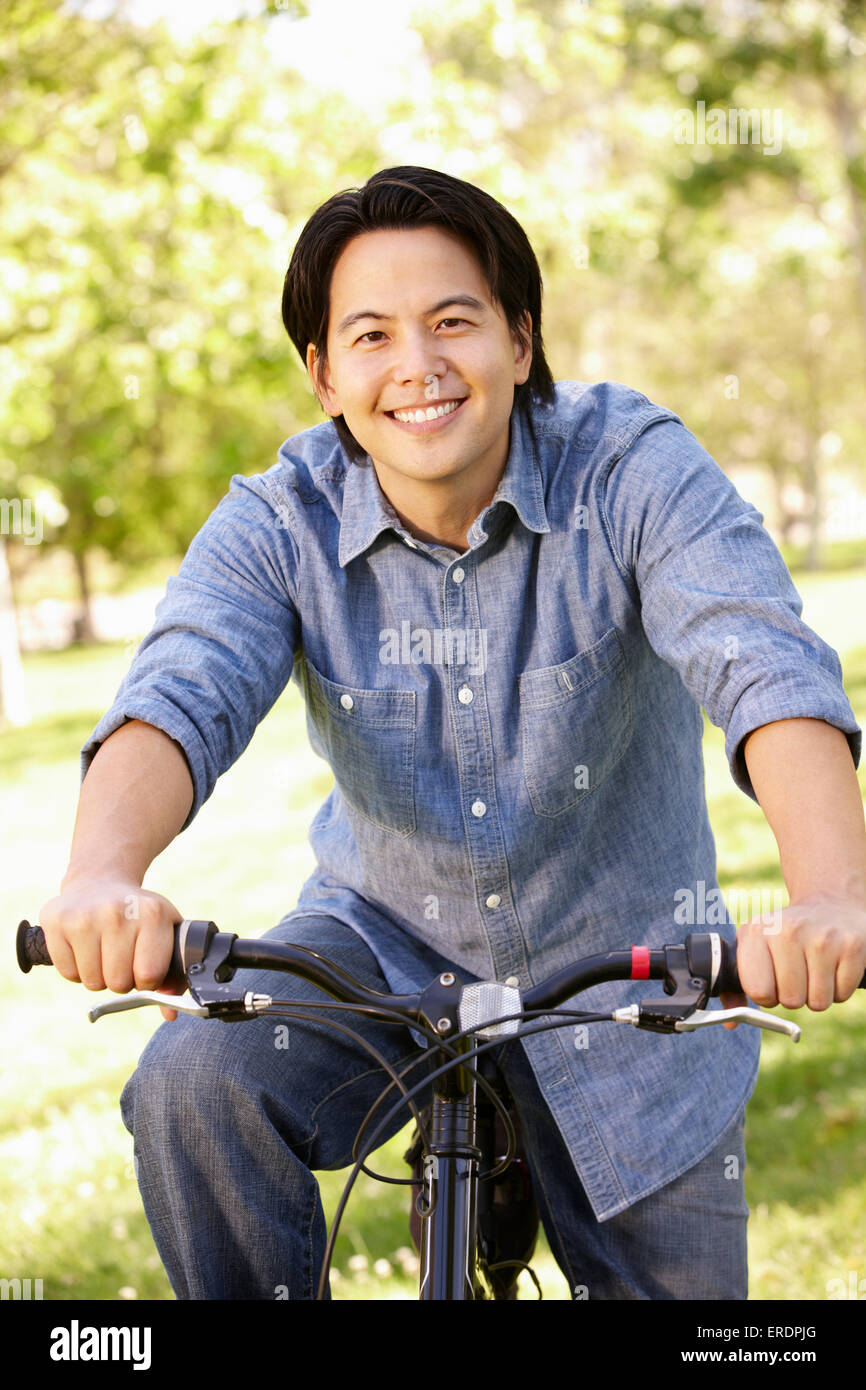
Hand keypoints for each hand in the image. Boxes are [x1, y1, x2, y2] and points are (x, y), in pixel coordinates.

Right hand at [39, 878, 185, 1022]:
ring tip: (103, 952)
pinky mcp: (56, 921)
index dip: (147, 980)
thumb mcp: (165, 932)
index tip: (144, 967)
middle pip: (118, 984)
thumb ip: (174, 974)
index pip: (148, 976)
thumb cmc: (138, 915)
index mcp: (151, 914)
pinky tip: (84, 948)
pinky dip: (76, 970)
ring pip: (92, 983)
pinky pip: (68, 974)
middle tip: (122, 959)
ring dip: (99, 976)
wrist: (100, 881)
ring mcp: (84, 916)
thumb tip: (170, 1015)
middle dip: (122, 980)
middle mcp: (117, 912)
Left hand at [719, 895, 865, 1028]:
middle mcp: (789, 931)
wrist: (830, 904)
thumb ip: (738, 986)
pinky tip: (833, 965)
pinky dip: (839, 989)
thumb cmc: (786, 935)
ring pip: (819, 1002)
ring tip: (815, 969)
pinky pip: (842, 995)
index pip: (758, 991)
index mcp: (758, 931)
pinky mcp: (852, 946)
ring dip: (817, 994)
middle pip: (791, 1001)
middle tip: (798, 973)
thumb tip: (730, 1024)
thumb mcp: (755, 946)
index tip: (772, 982)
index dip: (767, 996)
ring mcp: (823, 938)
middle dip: (794, 996)